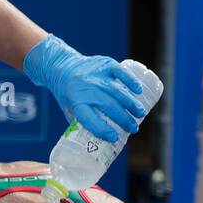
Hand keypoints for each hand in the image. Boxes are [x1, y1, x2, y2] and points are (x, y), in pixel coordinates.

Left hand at [23, 34, 145, 141]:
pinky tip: (139, 91)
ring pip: (117, 91)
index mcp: (76, 102)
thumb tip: (103, 139)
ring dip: (131, 104)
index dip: (103, 130)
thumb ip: (83, 123)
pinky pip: (120, 72)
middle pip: (109, 106)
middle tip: (133, 128)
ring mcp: (97, 75)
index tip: (114, 138)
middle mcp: (87, 88)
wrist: (62, 67)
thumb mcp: (69, 110)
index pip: (90, 119)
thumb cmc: (68, 94)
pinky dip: (130, 81)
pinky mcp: (105, 64)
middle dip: (124, 119)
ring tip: (141, 114)